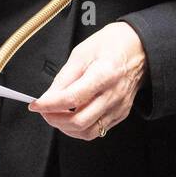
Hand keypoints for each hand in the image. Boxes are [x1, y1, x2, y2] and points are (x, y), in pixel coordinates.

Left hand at [28, 23, 146, 140]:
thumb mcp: (82, 52)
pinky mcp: (121, 114)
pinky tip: (72, 117)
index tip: (35, 104)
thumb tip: (48, 96)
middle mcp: (114, 94)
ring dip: (66, 128)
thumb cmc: (112, 44)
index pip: (72, 99)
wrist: (139, 48)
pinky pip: (97, 130)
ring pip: (88, 132)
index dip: (49, 105)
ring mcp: (119, 107)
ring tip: (56, 115)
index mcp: (104, 74)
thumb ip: (64, 77)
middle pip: (79, 121)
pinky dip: (80, 128)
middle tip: (44, 110)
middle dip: (54, 120)